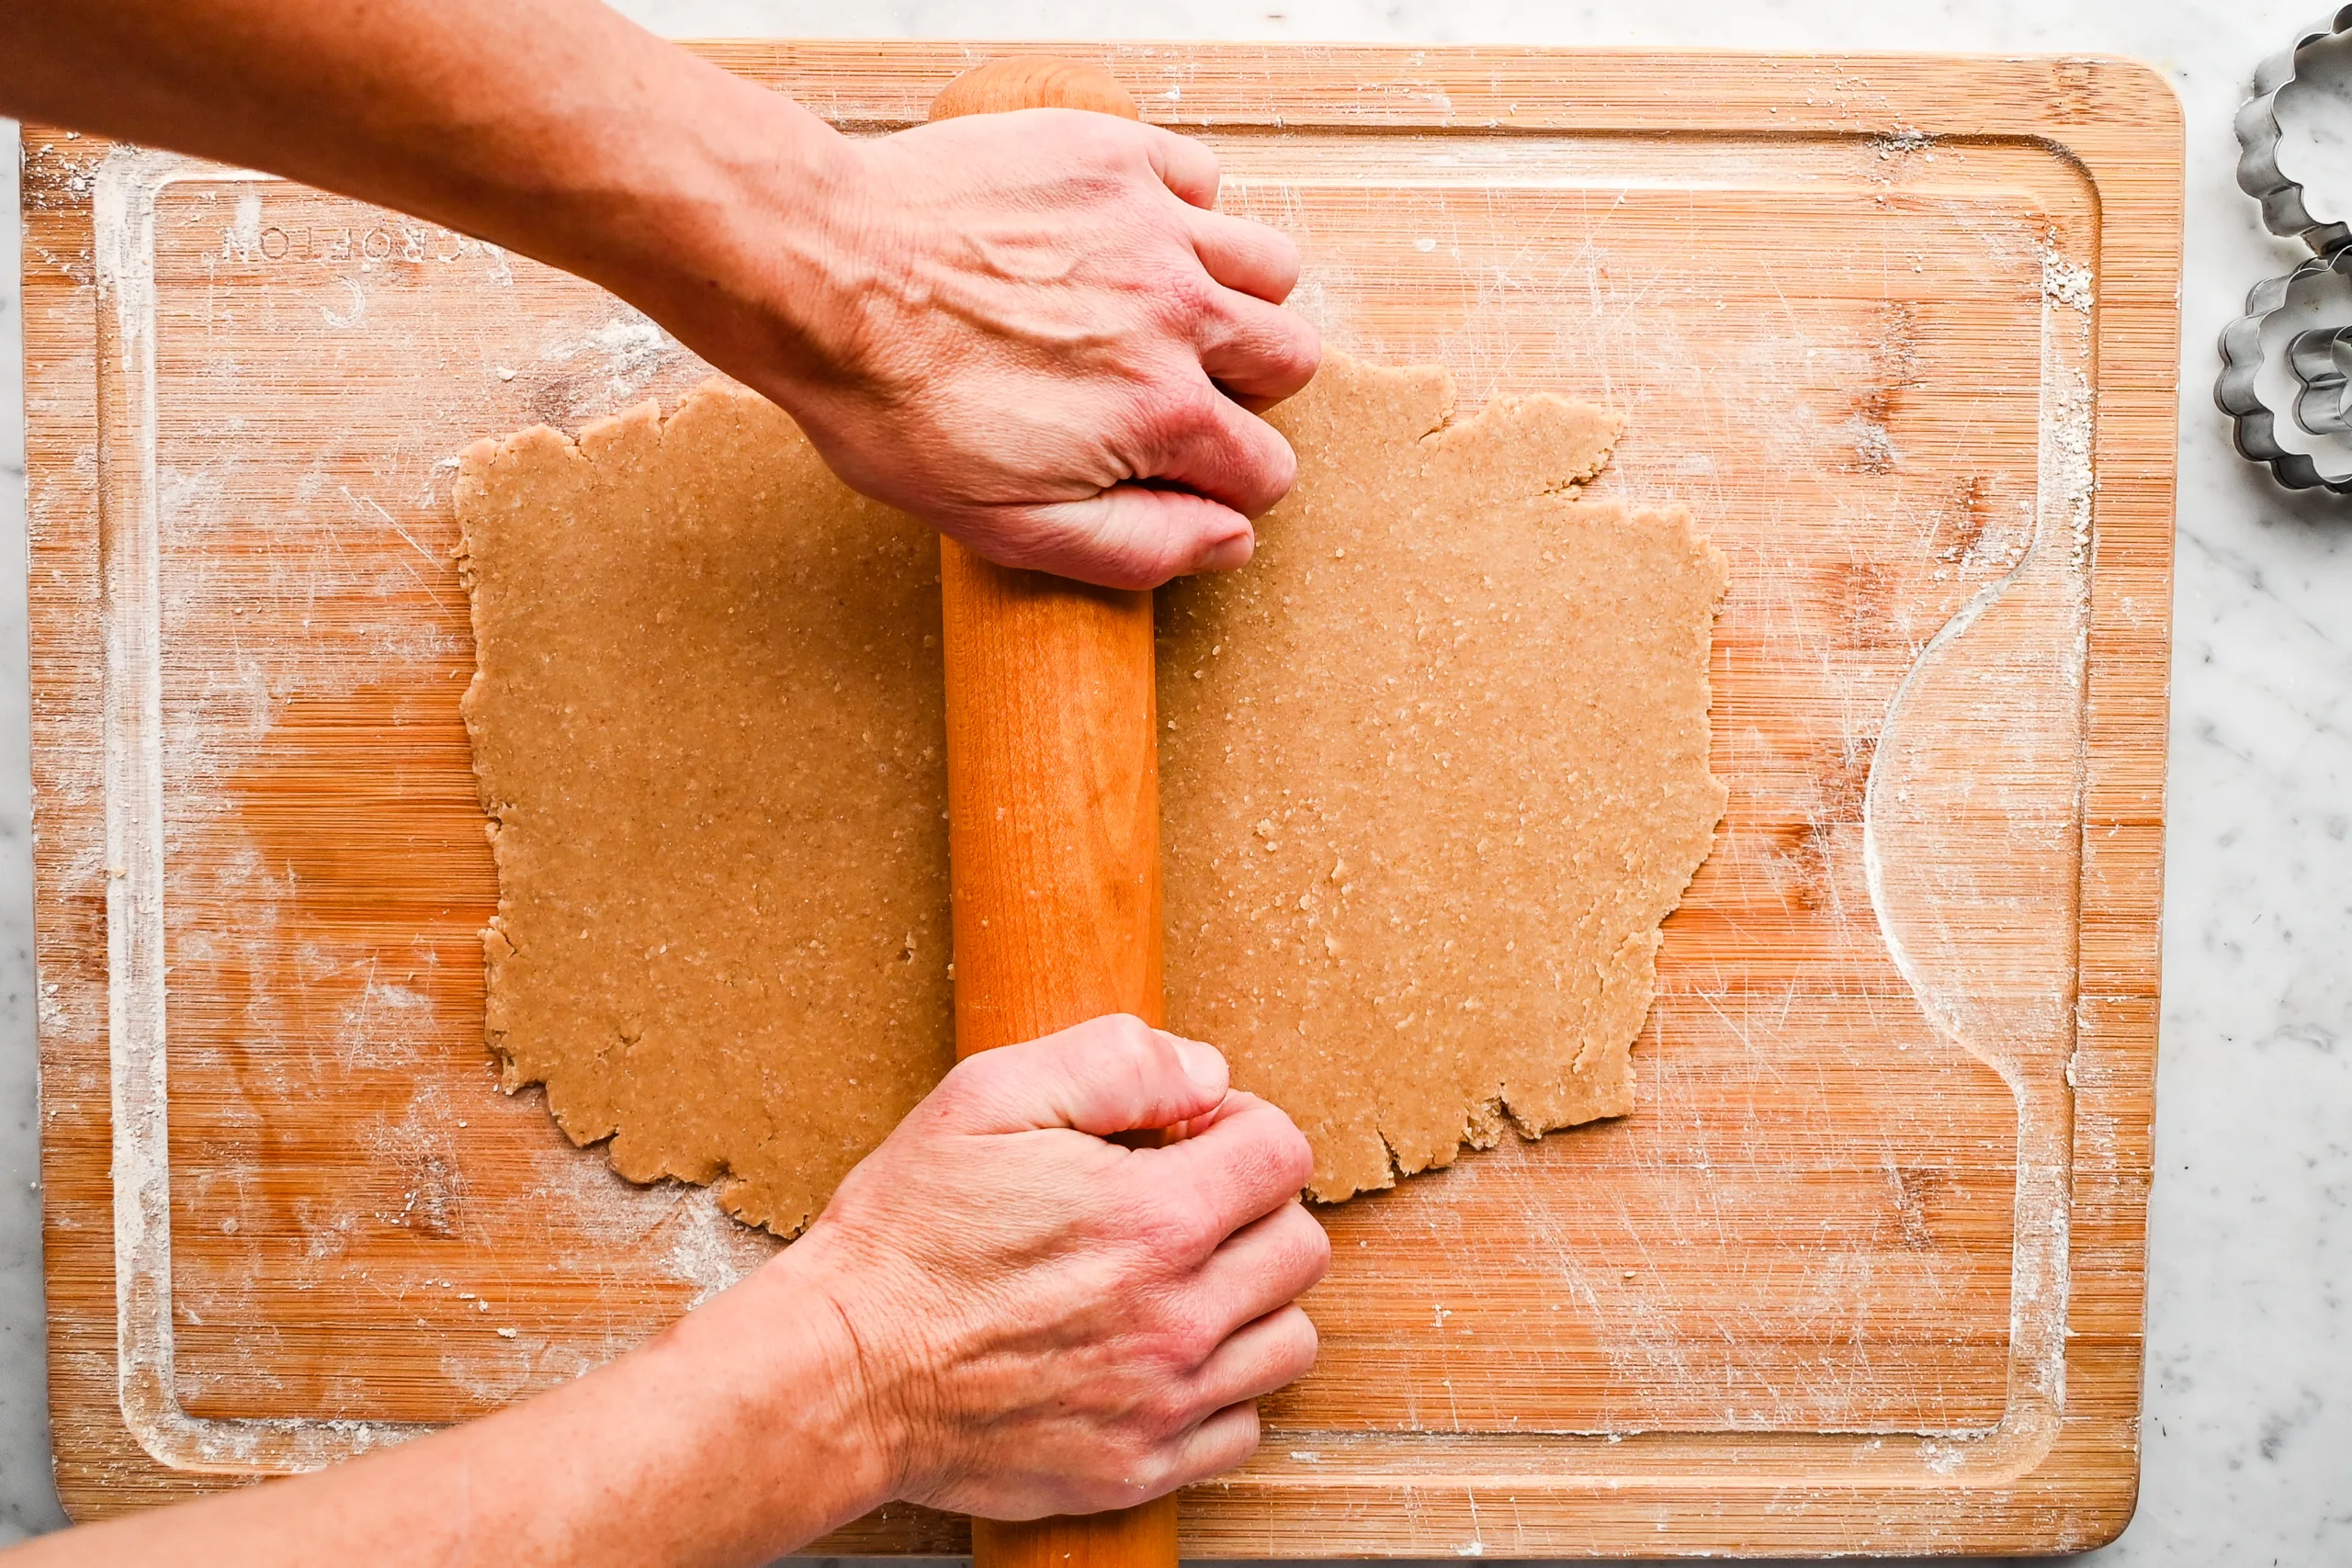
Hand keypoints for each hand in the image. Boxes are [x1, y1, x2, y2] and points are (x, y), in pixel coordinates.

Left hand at [754, 109, 1320, 590]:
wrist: (821, 276)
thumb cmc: (893, 407)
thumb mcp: (1007, 527)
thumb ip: (1137, 547)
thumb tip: (1230, 542)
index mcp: (1160, 415)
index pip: (1267, 468)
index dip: (1225, 482)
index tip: (1176, 467)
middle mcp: (1178, 314)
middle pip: (1291, 359)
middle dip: (1245, 387)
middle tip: (1169, 385)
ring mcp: (1152, 227)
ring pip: (1269, 265)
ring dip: (1235, 295)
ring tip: (1164, 309)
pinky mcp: (1112, 156)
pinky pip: (1201, 179)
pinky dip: (1181, 210)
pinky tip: (1121, 240)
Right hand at [778, 1015, 1328, 1517]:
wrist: (842, 1371)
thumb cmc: (907, 1235)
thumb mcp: (989, 1098)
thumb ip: (1115, 1063)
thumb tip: (1207, 1074)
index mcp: (1154, 1220)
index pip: (1283, 1156)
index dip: (1243, 1126)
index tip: (1193, 1137)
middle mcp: (1177, 1318)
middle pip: (1301, 1247)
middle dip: (1254, 1208)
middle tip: (1186, 1203)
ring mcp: (1163, 1401)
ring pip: (1290, 1341)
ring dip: (1253, 1300)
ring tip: (1182, 1280)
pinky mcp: (1138, 1468)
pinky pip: (1243, 1428)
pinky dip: (1221, 1390)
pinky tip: (1161, 1354)